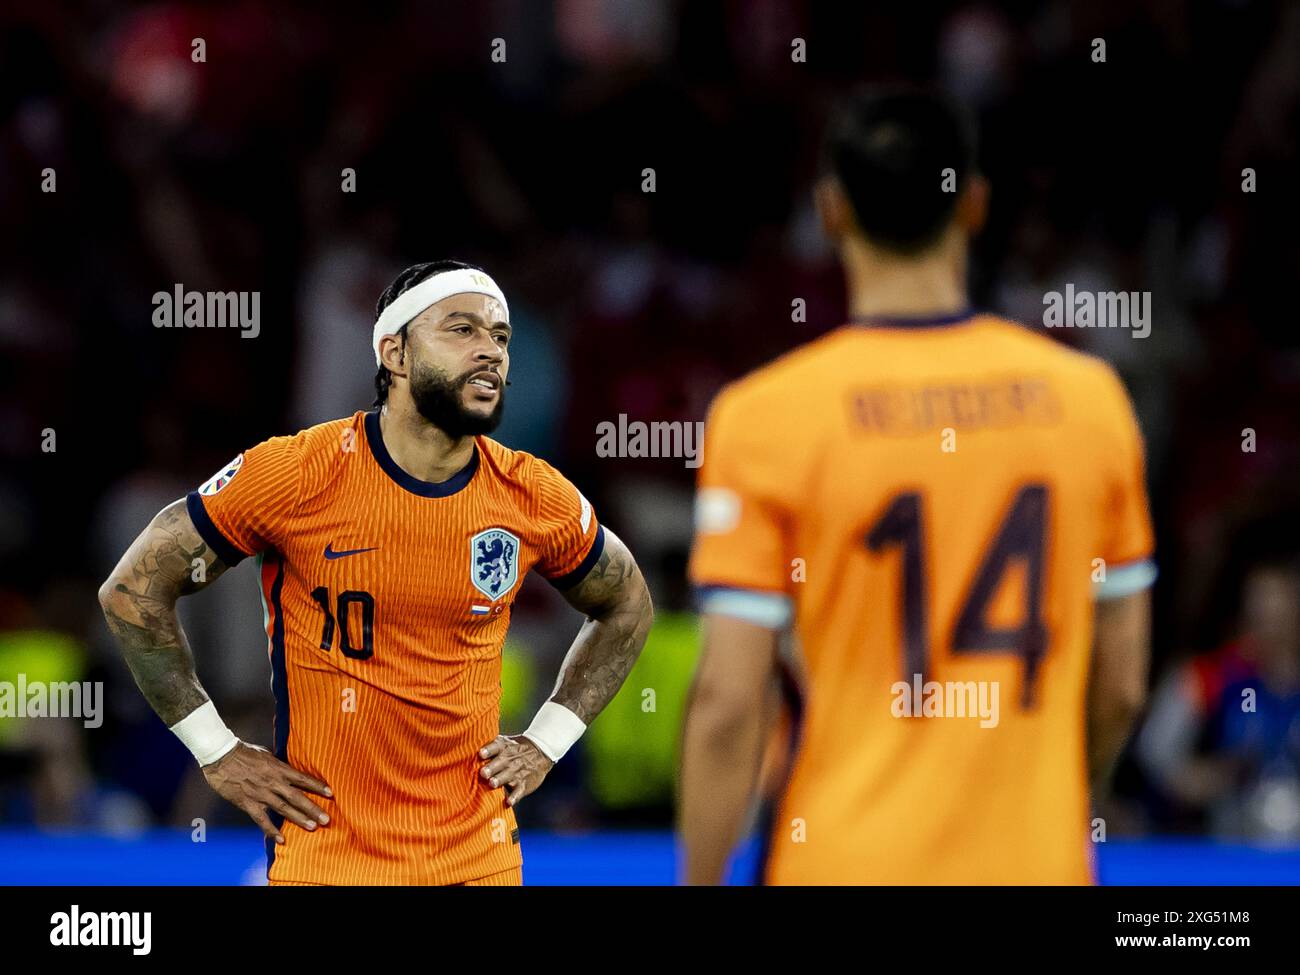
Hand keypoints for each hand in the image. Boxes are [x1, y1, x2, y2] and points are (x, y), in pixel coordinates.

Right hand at [201, 741, 332, 843]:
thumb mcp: (267, 754)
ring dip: (299, 819)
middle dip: (313, 808)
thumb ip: (278, 765)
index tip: (331, 793)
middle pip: (297, 797)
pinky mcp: (248, 803)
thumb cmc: (245, 752)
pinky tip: (281, 839)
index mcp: (279, 769)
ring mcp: (261, 794)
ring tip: (313, 827)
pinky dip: (271, 830)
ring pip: (284, 809)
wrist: (221, 756)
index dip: (317, 786)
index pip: (303, 779)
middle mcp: (273, 783)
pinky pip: (261, 820)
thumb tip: (288, 768)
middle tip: (326, 819)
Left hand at [478, 734, 552, 806]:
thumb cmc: (514, 748)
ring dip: (499, 780)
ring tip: (492, 783)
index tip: (481, 753)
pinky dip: (514, 797)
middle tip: (483, 773)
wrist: (540, 752)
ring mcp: (517, 773)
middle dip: (491, 768)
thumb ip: (489, 745)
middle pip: (499, 764)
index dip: (488, 750)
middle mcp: (509, 760)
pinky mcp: (524, 784)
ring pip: (507, 777)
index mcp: (503, 748)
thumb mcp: (505, 741)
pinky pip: (518, 791)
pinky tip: (509, 802)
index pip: (495, 747)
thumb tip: (465, 747)